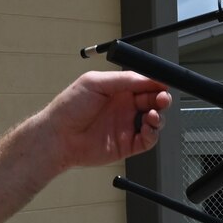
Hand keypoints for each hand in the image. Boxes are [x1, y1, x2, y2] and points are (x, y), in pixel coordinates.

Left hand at [38, 71, 169, 170]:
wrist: (58, 136)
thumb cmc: (69, 107)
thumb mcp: (95, 82)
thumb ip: (124, 79)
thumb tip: (149, 78)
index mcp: (118, 90)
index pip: (145, 84)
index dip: (157, 84)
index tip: (164, 84)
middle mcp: (125, 107)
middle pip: (153, 101)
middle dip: (162, 99)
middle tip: (163, 99)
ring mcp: (126, 126)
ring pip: (154, 121)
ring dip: (159, 116)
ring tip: (154, 114)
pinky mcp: (127, 145)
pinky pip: (148, 140)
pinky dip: (153, 134)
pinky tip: (148, 128)